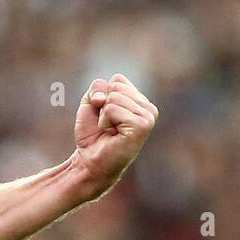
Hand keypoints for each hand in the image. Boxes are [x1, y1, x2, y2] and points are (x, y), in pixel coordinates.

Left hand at [72, 73, 157, 198]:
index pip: (118, 80)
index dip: (102, 95)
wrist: (90, 160)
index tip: (105, 115)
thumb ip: (97, 87)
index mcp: (141, 101)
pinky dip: (105, 121)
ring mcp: (148, 117)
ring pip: (114, 97)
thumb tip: (104, 97)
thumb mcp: (91, 103)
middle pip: (116, 87)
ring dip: (103, 115)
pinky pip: (112, 109)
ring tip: (110, 130)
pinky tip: (112, 134)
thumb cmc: (93, 134)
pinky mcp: (141, 126)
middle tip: (107, 124)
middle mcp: (148, 108)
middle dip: (102, 105)